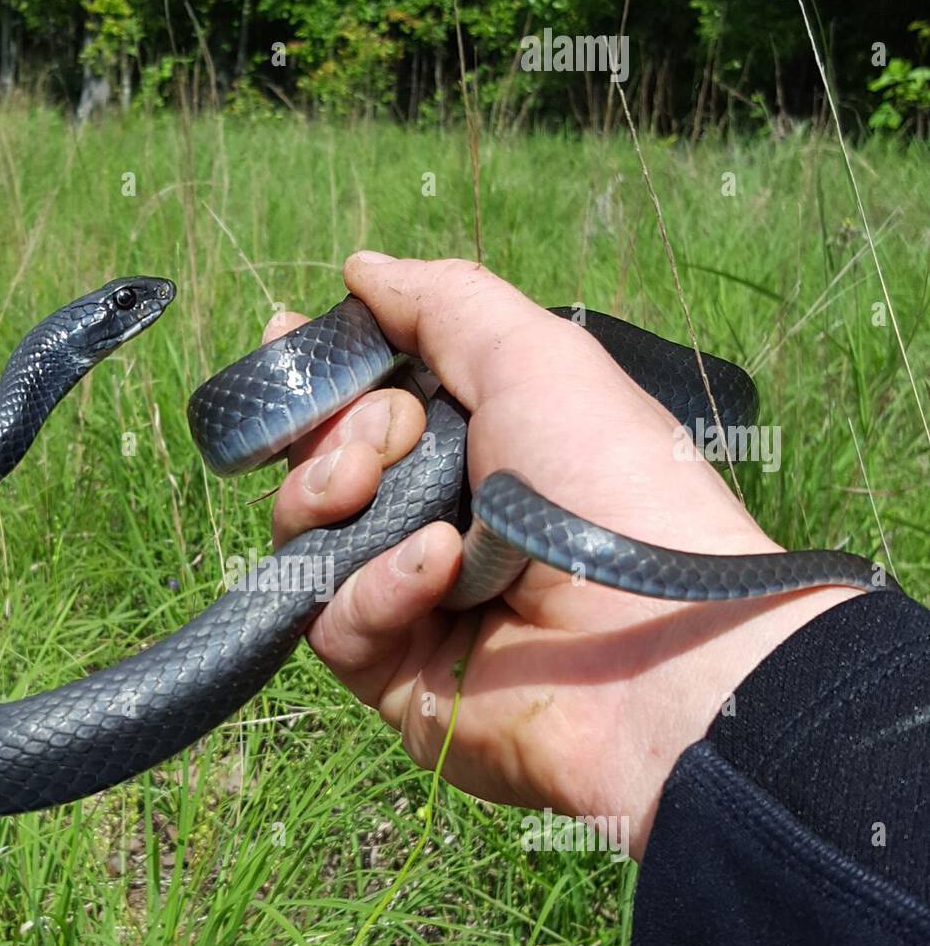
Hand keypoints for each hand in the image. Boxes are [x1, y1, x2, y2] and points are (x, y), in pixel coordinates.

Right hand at [268, 254, 861, 857]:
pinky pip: (334, 620)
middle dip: (334, 435)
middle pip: (319, 467)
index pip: (363, 406)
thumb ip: (441, 305)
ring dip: (327, 499)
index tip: (286, 336)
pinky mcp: (394, 675)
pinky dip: (376, 588)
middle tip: (387, 439)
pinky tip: (434, 574)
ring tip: (376, 491)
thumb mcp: (533, 359)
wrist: (659, 643)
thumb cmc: (608, 484)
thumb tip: (359, 270)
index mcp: (473, 449)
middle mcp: (435, 520)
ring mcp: (410, 602)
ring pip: (306, 542)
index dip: (321, 377)